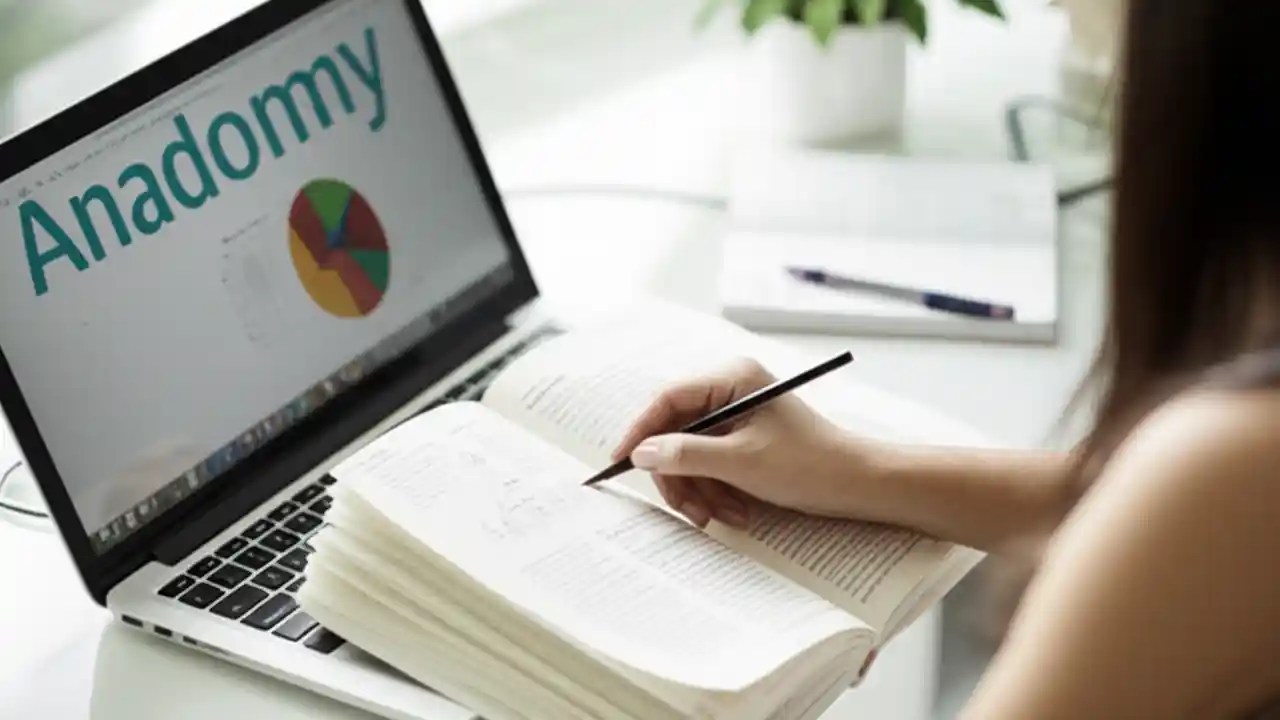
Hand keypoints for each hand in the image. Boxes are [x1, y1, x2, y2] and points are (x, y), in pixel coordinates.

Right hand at [611, 357, 877, 528]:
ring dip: (701, 490)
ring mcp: (736, 415)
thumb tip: (641, 452)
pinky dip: (716, 491)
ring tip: (724, 517)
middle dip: (681, 476)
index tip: (621, 462)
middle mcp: (731, 390)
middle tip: (692, 510)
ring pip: (691, 454)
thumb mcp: (741, 462)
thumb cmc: (808, 465)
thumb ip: (686, 455)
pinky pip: (710, 465)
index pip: (668, 398)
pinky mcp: (742, 440)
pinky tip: (736, 512)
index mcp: (732, 378)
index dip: (641, 431)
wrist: (857, 485)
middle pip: (676, 431)